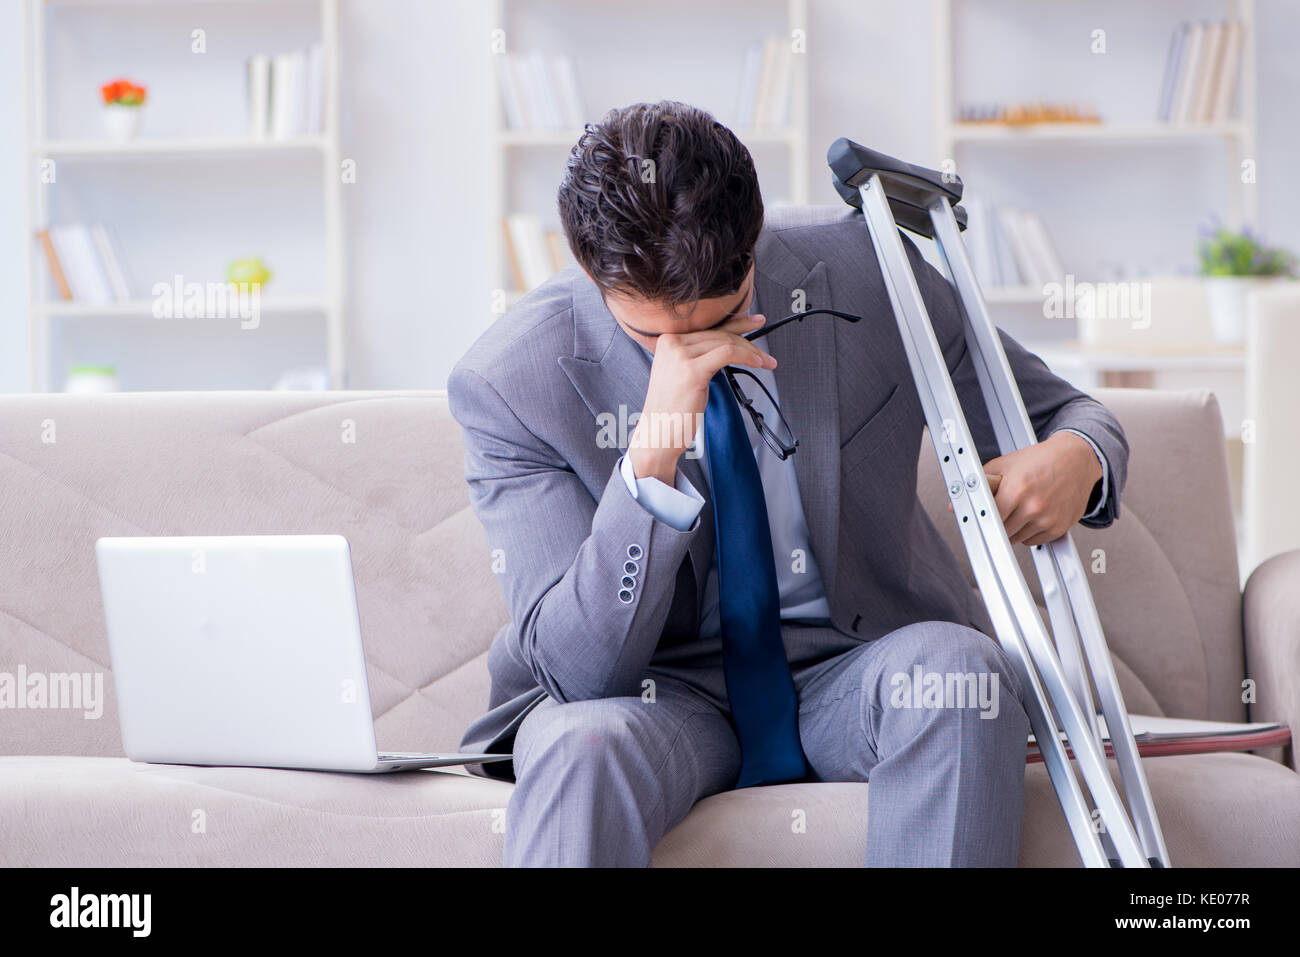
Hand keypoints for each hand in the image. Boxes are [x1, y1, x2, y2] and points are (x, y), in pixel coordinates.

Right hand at [628, 313, 773, 484]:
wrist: (658, 433)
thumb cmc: (672, 409)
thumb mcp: (684, 374)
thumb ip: (701, 356)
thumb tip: (729, 347)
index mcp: (668, 341)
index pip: (708, 327)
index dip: (735, 323)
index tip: (753, 322)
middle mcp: (672, 344)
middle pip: (719, 334)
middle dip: (748, 342)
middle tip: (764, 353)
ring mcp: (680, 355)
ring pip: (726, 342)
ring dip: (751, 352)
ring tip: (765, 362)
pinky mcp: (692, 370)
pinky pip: (727, 353)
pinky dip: (746, 356)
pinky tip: (757, 363)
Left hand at [953, 431, 1102, 546]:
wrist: (1076, 459)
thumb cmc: (1040, 460)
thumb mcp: (1006, 464)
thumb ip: (980, 483)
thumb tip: (954, 503)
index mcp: (1016, 489)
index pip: (989, 518)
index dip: (983, 518)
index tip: (978, 519)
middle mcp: (1033, 506)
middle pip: (1001, 532)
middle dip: (997, 523)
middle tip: (1000, 511)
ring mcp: (1047, 519)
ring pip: (1017, 539)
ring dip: (1013, 529)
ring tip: (1019, 509)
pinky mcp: (1059, 528)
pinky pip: (1034, 541)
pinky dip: (1029, 533)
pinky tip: (1033, 515)